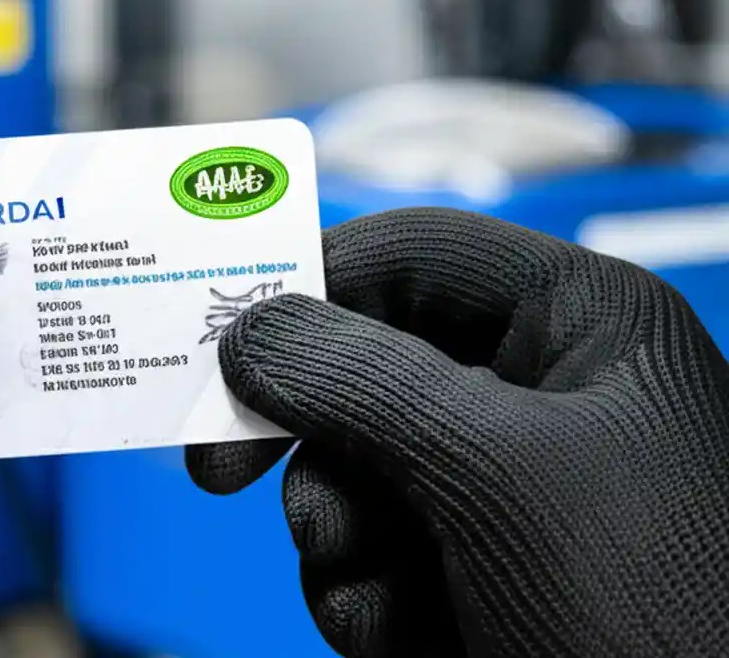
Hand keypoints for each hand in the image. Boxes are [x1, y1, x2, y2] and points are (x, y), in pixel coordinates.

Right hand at [188, 209, 728, 656]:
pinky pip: (371, 557)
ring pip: (354, 473)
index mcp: (580, 326)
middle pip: (365, 370)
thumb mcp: (498, 475)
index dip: (310, 286)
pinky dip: (364, 600)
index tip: (217, 342)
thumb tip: (254, 328)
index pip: (412, 256)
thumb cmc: (657, 611)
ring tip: (369, 586)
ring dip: (335, 535)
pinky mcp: (477, 573)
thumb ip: (362, 383)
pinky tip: (401, 636)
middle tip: (220, 471)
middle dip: (308, 439)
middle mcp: (539, 396)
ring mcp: (506, 492)